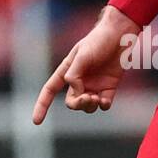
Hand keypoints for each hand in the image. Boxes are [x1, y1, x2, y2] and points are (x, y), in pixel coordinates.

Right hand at [32, 6, 138, 123]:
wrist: (121, 35)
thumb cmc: (98, 40)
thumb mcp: (82, 54)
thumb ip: (75, 73)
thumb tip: (75, 91)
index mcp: (67, 70)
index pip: (50, 90)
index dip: (42, 105)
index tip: (36, 122)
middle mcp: (79, 80)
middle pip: (71, 102)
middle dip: (77, 104)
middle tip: (88, 98)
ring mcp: (94, 85)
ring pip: (87, 106)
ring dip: (89, 106)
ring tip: (96, 98)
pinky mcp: (109, 87)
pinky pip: (103, 104)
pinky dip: (103, 105)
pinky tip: (105, 100)